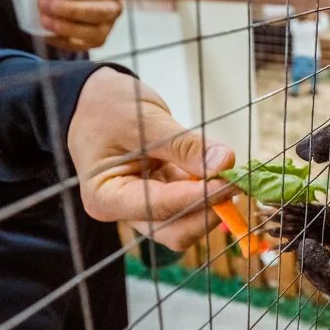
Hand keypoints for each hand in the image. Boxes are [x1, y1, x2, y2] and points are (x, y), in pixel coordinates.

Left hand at [38, 0, 122, 50]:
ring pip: (90, 33)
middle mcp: (114, 8)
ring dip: (64, 27)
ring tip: (43, 19)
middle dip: (68, 9)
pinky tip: (46, 33)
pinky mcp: (97, 42)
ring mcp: (107, 27)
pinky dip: (61, 40)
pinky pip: (80, 46)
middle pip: (96, 12)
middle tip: (43, 3)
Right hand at [68, 68, 236, 249]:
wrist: (95, 99)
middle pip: (174, 231)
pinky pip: (191, 205)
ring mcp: (144, 207)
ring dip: (212, 205)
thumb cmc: (106, 107)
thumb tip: (224, 163)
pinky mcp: (162, 197)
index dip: (198, 199)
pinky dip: (210, 193)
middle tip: (234, 183)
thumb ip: (185, 145)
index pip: (158, 207)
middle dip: (207, 212)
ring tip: (230, 175)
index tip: (228, 183)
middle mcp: (125, 211)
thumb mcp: (145, 120)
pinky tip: (222, 175)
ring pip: (186, 223)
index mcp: (106, 197)